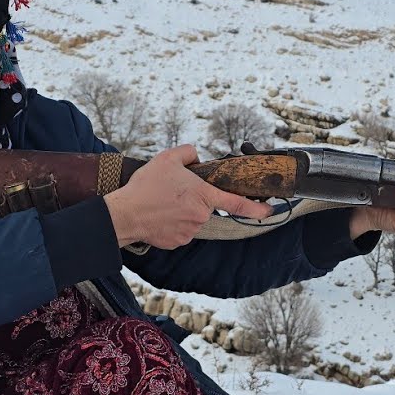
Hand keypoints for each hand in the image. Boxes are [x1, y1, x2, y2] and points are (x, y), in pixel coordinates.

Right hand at [104, 145, 272, 248]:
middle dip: (194, 199)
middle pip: (205, 206)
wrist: (124, 214)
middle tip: (172, 192)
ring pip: (193, 218)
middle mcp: (201, 216)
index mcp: (203, 196)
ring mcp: (190, 231)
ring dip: (182, 211)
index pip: (237, 203)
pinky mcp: (178, 242)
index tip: (270, 211)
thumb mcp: (167, 158)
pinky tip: (159, 215)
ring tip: (161, 203)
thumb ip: (189, 153)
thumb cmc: (146, 186)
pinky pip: (181, 230)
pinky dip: (173, 223)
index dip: (256, 208)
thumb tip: (197, 158)